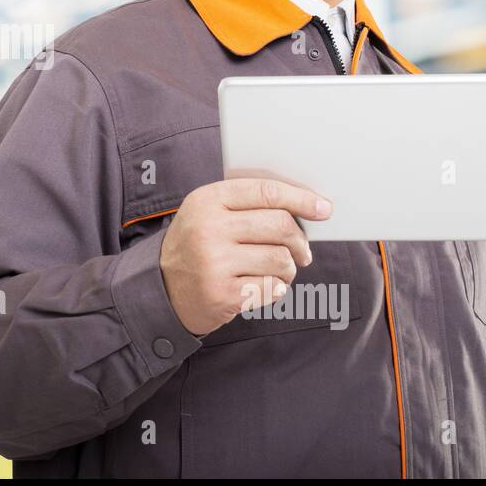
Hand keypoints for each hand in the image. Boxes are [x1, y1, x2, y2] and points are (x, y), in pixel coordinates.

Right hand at [159, 177, 331, 336]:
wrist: (161, 289)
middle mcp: (209, 228)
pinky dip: (276, 288)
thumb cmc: (198, 246)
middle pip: (280, 225)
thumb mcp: (208, 213)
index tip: (324, 209)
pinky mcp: (223, 294)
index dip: (301, 199)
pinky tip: (262, 287)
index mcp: (207, 200)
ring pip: (281, 259)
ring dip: (289, 268)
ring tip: (278, 272)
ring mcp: (214, 262)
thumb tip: (307, 205)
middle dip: (300, 240)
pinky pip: (272, 287)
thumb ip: (248, 204)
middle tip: (303, 252)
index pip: (266, 192)